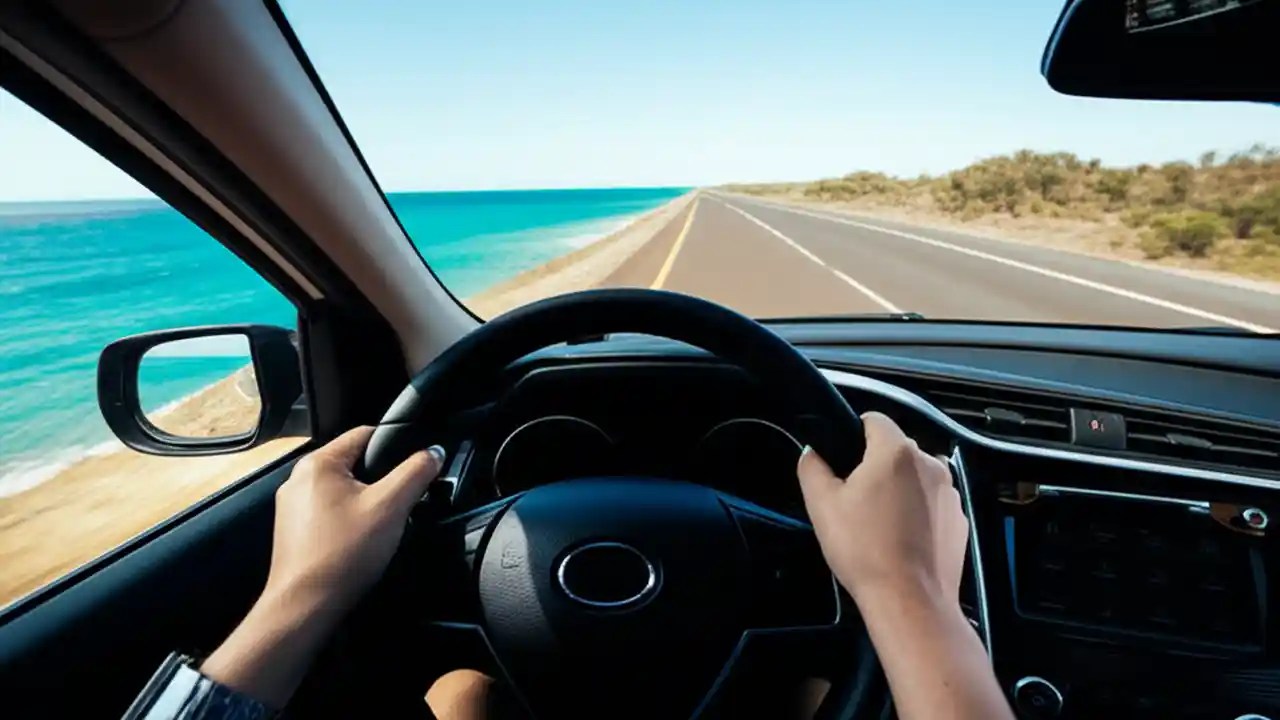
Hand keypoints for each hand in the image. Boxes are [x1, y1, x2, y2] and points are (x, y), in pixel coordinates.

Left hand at [201, 427, 444, 707]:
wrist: (306, 606)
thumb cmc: (343, 555)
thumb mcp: (391, 507)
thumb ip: (416, 472)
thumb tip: (433, 453)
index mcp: (318, 463)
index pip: (365, 434)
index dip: (395, 446)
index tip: (414, 466)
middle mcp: (298, 480)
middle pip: (355, 464)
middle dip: (381, 481)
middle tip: (399, 505)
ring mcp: (292, 508)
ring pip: (343, 491)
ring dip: (365, 504)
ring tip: (379, 528)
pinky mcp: (294, 532)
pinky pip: (330, 514)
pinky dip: (348, 523)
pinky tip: (359, 544)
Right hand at [797, 412, 966, 604]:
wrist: (911, 601)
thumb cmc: (862, 548)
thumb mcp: (822, 506)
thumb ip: (812, 468)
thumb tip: (813, 452)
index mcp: (896, 451)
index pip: (875, 419)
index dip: (854, 433)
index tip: (843, 462)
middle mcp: (930, 463)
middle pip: (897, 449)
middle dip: (877, 465)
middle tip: (856, 500)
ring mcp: (951, 493)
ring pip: (917, 476)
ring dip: (900, 488)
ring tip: (881, 524)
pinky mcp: (960, 520)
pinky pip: (934, 503)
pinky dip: (920, 512)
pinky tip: (904, 540)